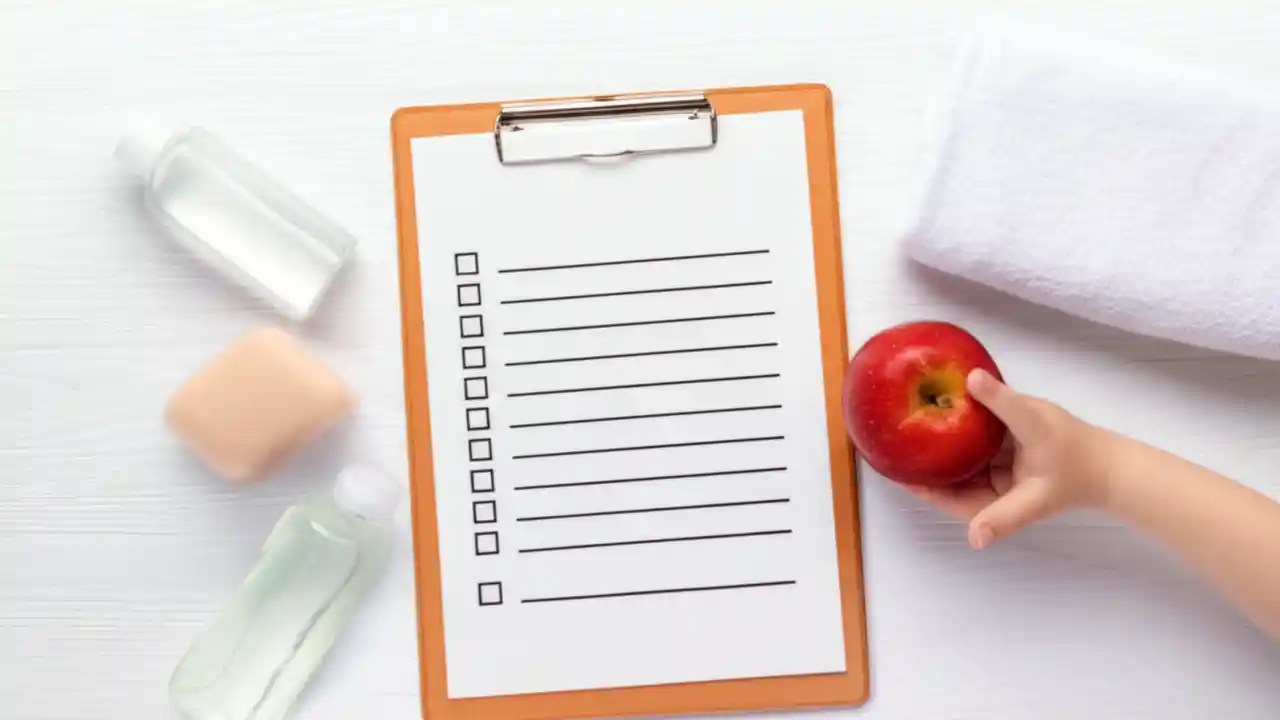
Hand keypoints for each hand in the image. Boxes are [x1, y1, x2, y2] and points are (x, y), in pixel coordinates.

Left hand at [905, 369, 1117, 549]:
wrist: (1106, 464)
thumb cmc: (1072, 454)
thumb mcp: (1035, 426)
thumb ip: (1002, 404)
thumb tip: (971, 379)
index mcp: (989, 504)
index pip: (941, 496)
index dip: (914, 482)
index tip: (888, 462)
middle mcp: (986, 493)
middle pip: (944, 480)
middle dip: (919, 462)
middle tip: (889, 435)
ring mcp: (993, 477)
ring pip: (956, 463)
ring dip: (936, 447)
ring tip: (905, 424)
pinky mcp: (1001, 461)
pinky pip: (972, 449)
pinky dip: (958, 435)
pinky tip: (940, 415)